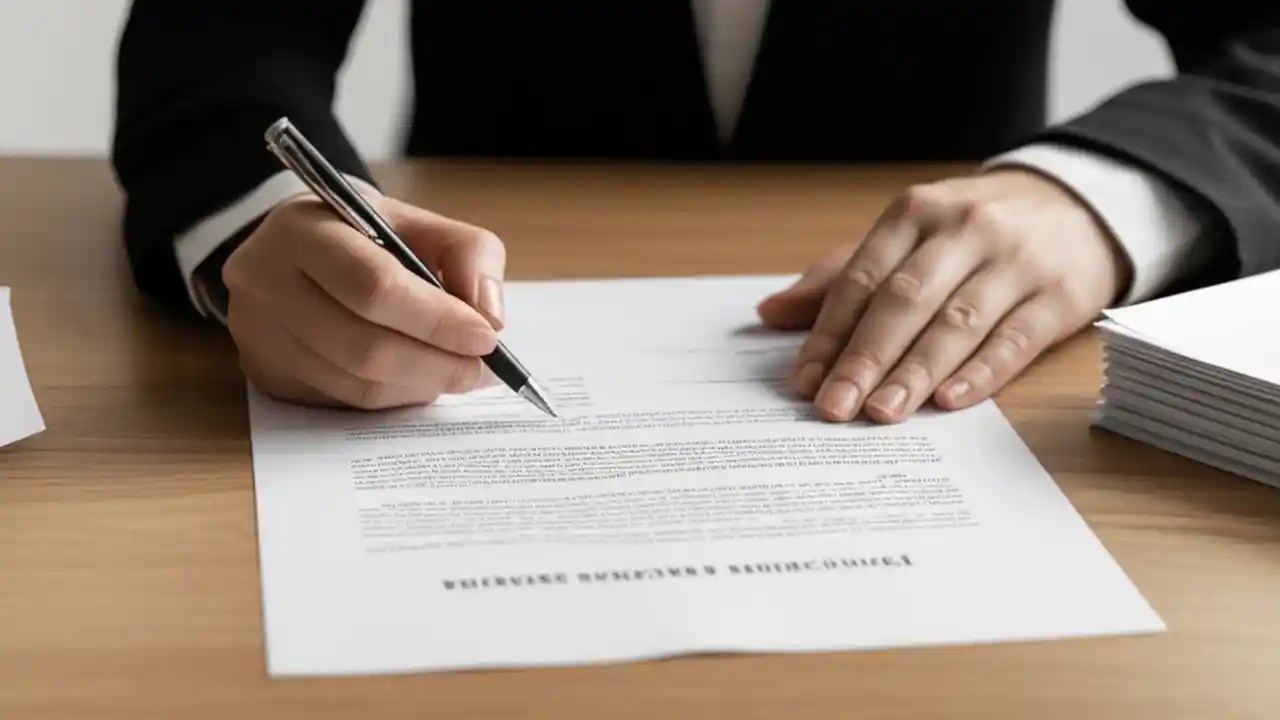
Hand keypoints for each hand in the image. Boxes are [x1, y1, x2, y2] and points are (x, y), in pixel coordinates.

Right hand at [222, 195, 506, 409]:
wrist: (290, 250)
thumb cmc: (361, 235)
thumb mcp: (414, 221)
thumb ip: (467, 253)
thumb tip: (489, 316)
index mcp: (303, 228)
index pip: (373, 286)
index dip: (437, 319)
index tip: (486, 337)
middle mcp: (265, 280)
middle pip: (362, 345)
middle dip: (437, 364)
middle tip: (482, 370)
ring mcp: (258, 332)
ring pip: (354, 382)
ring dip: (420, 386)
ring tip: (459, 374)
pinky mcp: (265, 372)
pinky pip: (343, 399)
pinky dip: (394, 396)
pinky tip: (419, 379)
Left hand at [756, 169, 1130, 422]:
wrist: (1080, 204)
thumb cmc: (973, 231)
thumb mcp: (910, 235)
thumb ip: (844, 276)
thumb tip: (770, 314)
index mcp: (916, 212)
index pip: (862, 278)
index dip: (829, 332)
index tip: (804, 381)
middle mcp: (966, 229)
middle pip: (905, 300)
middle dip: (865, 357)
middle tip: (834, 407)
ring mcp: (1017, 261)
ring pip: (957, 322)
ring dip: (915, 372)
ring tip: (881, 414)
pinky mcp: (1061, 294)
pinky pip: (1015, 339)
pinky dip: (981, 373)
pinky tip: (948, 401)